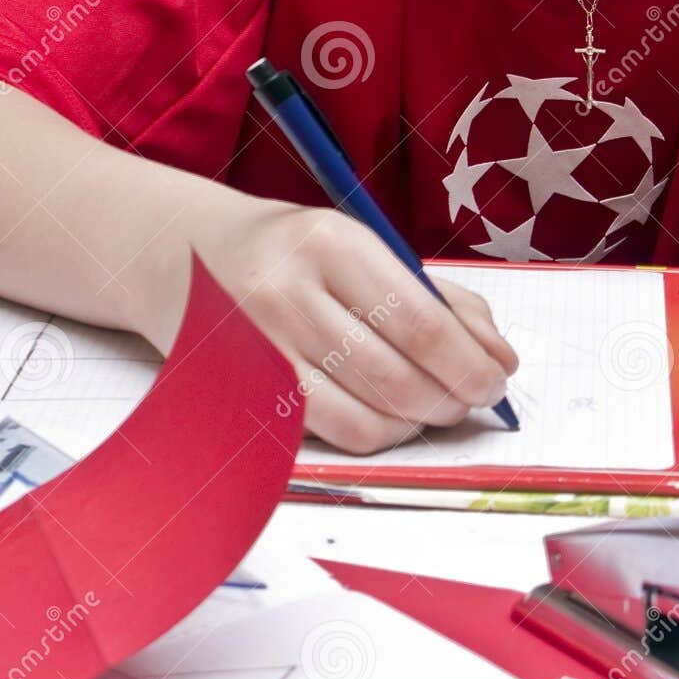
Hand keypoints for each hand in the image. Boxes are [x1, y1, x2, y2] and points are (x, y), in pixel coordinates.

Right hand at [137, 196, 519, 454]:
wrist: (180, 254)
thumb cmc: (289, 250)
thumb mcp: (358, 244)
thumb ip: (432, 294)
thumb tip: (496, 353)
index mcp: (328, 242)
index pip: (418, 319)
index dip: (469, 360)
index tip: (498, 375)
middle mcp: (286, 293)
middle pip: (397, 375)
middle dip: (453, 398)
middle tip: (473, 398)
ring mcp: (257, 350)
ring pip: (366, 416)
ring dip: (418, 422)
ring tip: (435, 406)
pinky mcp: (242, 394)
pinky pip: (329, 435)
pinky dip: (376, 434)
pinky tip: (390, 415)